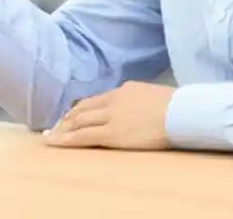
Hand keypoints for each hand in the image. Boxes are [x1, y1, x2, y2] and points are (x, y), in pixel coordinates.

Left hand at [43, 81, 174, 150]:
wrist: (181, 112)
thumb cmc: (175, 106)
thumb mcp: (150, 94)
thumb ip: (136, 98)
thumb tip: (133, 103)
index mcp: (123, 90)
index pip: (95, 100)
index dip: (81, 108)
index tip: (71, 115)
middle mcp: (112, 101)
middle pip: (83, 109)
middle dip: (67, 118)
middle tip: (55, 126)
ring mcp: (110, 117)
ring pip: (79, 122)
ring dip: (63, 129)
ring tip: (51, 136)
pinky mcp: (112, 134)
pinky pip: (84, 136)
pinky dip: (67, 139)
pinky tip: (56, 142)